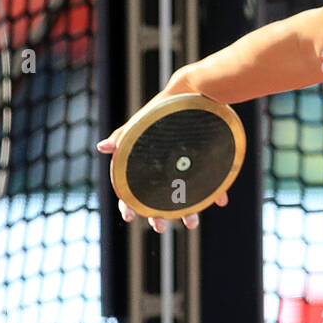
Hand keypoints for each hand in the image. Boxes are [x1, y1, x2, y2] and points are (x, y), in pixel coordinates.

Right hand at [95, 72, 226, 230]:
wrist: (194, 94)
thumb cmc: (162, 110)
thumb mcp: (142, 124)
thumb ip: (123, 137)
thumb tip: (101, 147)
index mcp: (147, 164)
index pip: (134, 189)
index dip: (129, 204)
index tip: (130, 218)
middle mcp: (167, 168)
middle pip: (160, 198)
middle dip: (159, 215)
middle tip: (161, 228)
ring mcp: (188, 167)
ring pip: (187, 195)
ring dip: (189, 210)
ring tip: (193, 224)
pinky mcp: (207, 161)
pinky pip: (213, 181)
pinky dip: (217, 191)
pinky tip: (221, 201)